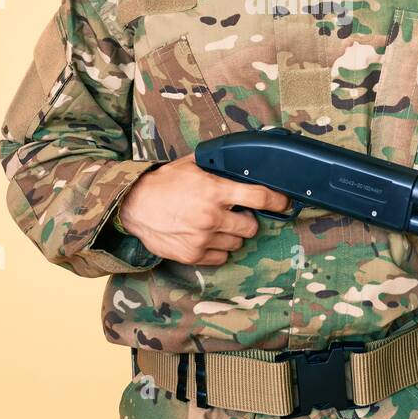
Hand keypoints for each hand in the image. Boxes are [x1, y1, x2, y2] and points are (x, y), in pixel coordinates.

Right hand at [118, 152, 290, 266]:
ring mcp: (203, 239)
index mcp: (215, 191)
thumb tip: (239, 160)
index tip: (284, 203)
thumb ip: (216, 165)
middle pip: (251, 227)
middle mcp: (212, 217)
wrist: (133, 206)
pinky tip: (205, 238)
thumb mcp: (191, 165)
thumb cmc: (162, 183)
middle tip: (235, 214)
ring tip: (215, 225)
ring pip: (237, 244)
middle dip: (247, 220)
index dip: (277, 201)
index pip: (259, 198)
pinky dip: (217, 250)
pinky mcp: (193, 256)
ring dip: (231, 236)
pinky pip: (221, 258)